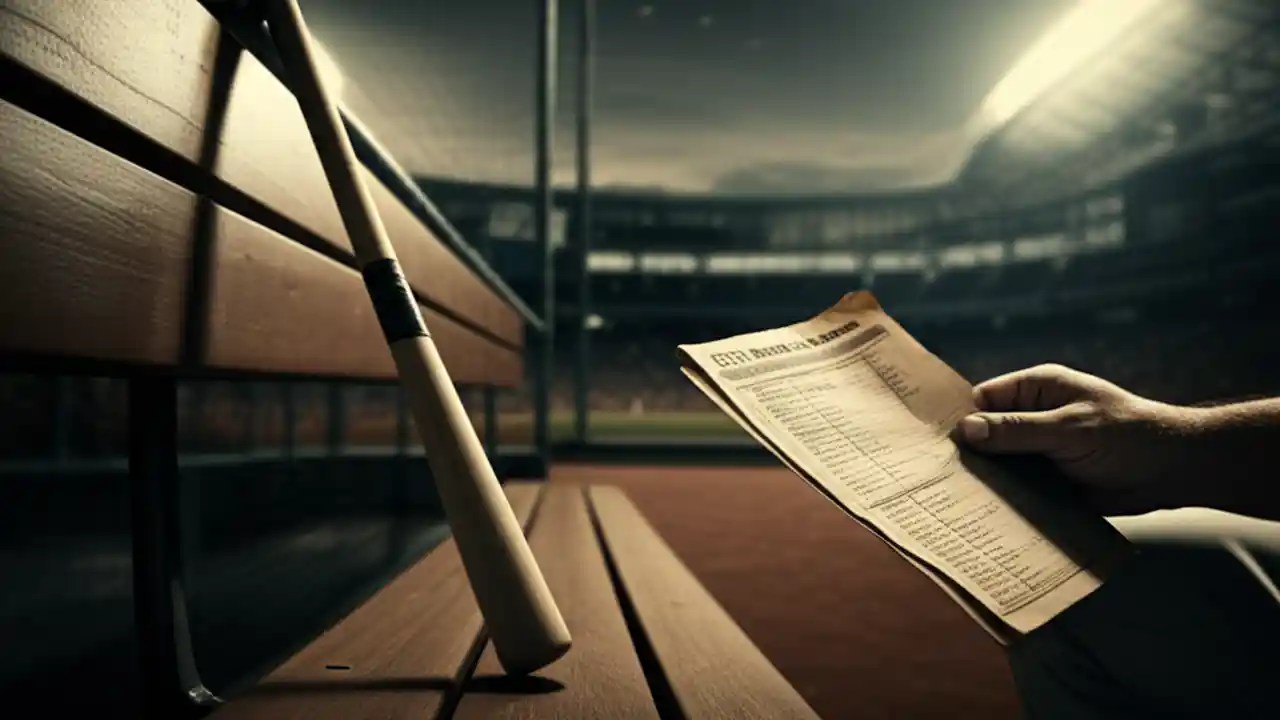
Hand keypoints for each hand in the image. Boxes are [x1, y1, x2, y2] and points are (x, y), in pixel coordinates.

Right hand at [955, 364, 1195, 515]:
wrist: (1171, 471)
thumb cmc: (1125, 435)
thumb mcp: (1067, 429)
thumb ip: (1016, 429)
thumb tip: (966, 430)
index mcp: (1035, 390)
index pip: (983, 400)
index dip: (960, 419)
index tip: (933, 443)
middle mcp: (1032, 417)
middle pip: (986, 434)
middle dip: (969, 454)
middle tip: (937, 477)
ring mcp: (1038, 450)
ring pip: (999, 464)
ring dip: (987, 481)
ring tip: (953, 500)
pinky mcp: (1047, 480)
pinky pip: (1017, 489)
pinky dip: (1005, 501)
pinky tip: (984, 515)